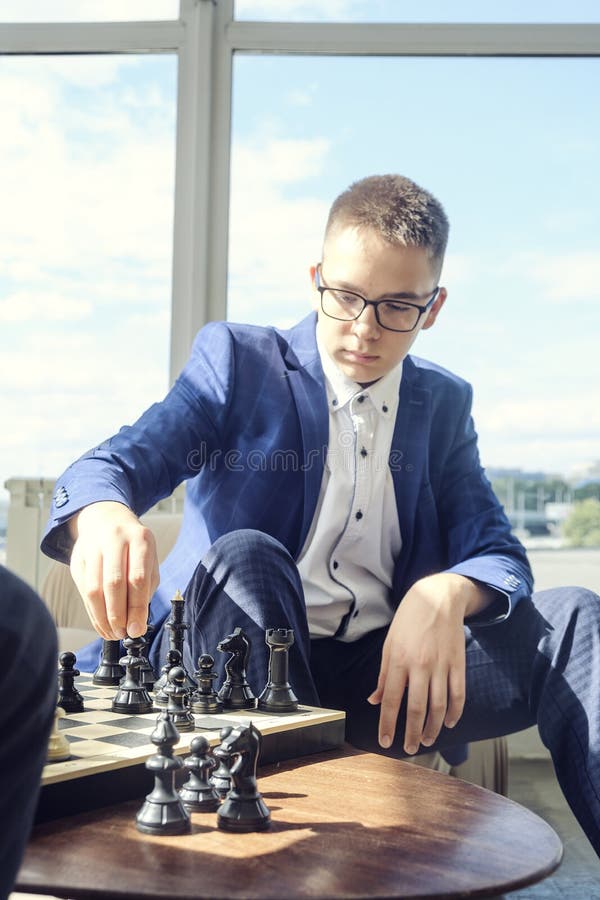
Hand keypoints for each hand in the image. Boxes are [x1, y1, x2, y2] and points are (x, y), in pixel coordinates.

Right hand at [69, 501, 159, 640]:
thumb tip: (137, 622)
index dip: (136, 608)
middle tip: (122, 633)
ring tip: (111, 633)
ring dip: (102, 617)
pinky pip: (82, 590)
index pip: (137, 578)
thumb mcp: (148, 558)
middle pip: (113, 583)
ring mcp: (93, 547)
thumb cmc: (133, 545)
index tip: (137, 629)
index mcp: (140, 539)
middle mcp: (115, 540)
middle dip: (118, 614)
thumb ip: (146, 586)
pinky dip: (92, 612)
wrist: (106, 519)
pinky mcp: (77, 557)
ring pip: (94, 588)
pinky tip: (101, 624)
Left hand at [368, 574, 492, 754]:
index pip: (392, 700)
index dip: (388, 724)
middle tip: (408, 748)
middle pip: (417, 709)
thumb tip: (375, 700)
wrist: (438, 597)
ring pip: (439, 707)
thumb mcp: (389, 644)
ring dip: (433, 729)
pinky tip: (449, 723)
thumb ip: (384, 675)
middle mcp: (420, 665)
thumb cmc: (409, 620)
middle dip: (411, 733)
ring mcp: (441, 665)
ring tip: (426, 741)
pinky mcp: (458, 664)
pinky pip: (458, 695)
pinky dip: (455, 713)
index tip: (385, 741)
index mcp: (399, 660)